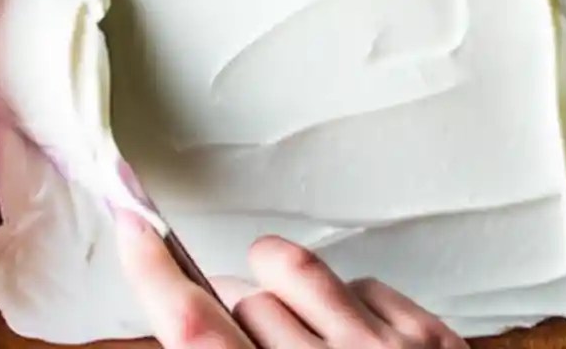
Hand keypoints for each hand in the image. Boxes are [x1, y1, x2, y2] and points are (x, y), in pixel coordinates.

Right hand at [113, 209, 467, 348]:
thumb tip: (195, 326)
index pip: (199, 330)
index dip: (156, 275)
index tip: (134, 227)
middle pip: (244, 301)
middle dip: (232, 310)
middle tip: (244, 339)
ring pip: (296, 271)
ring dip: (277, 284)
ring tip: (284, 316)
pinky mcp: (431, 337)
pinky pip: (360, 282)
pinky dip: (344, 302)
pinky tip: (348, 339)